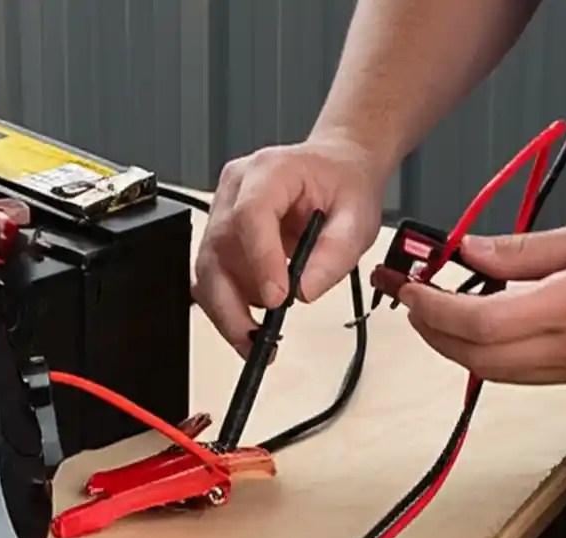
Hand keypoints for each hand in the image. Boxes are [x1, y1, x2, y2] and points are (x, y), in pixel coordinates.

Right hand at [193, 135, 388, 355]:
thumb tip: (304, 291)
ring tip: (258, 337)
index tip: (277, 299)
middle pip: (215, 249)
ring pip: (207, 269)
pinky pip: (213, 275)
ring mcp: (222, 211)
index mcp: (270, 171)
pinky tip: (252, 318)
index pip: (250, 215)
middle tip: (254, 340)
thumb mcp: (358, 218)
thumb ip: (336, 254)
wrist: (335, 169)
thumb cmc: (343, 184)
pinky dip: (229, 303)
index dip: (259, 261)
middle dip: (229, 304)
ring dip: (228, 309)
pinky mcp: (219, 234)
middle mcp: (236, 189)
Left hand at [398, 217, 565, 385]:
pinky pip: (525, 375)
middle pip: (474, 358)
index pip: (476, 322)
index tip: (408, 286)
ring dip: (457, 348)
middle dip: (431, 333)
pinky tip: (488, 328)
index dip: (431, 307)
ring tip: (438, 314)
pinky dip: (492, 355)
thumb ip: (527, 250)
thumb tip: (472, 251)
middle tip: (412, 301)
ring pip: (496, 374)